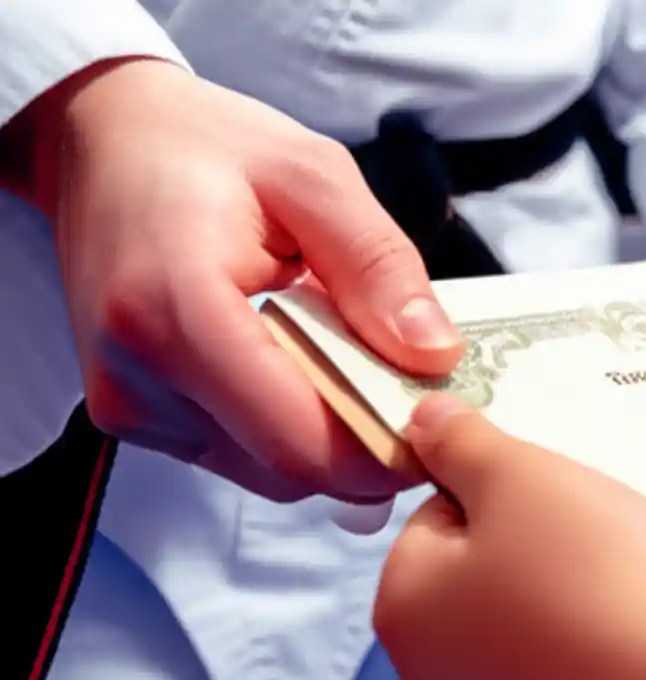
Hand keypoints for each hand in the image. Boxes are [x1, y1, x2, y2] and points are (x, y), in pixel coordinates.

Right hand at [18, 58, 464, 501]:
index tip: (446, 421)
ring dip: (333, 438)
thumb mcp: (314, 177)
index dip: (384, 449)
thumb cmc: (207, 146)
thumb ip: (378, 268)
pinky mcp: (133, 415)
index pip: (297, 441)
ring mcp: (127, 406)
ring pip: (268, 471)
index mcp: (173, 309)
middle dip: (369, 445)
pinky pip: (239, 452)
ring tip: (367, 368)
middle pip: (289, 468)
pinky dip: (293, 426)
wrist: (96, 141)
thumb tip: (436, 357)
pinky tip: (314, 368)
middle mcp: (137, 378)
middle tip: (424, 392)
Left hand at [374, 393, 645, 679]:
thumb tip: (421, 423)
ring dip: (554, 587)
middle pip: (472, 567)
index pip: (436, 514)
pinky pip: (549, 655)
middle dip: (527, 541)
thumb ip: (461, 443)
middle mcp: (424, 672)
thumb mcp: (521, 478)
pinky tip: (616, 625)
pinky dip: (577, 635)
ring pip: (513, 611)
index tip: (551, 500)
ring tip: (608, 582)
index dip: (500, 492)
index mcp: (402, 607)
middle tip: (585, 538)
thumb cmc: (596, 576)